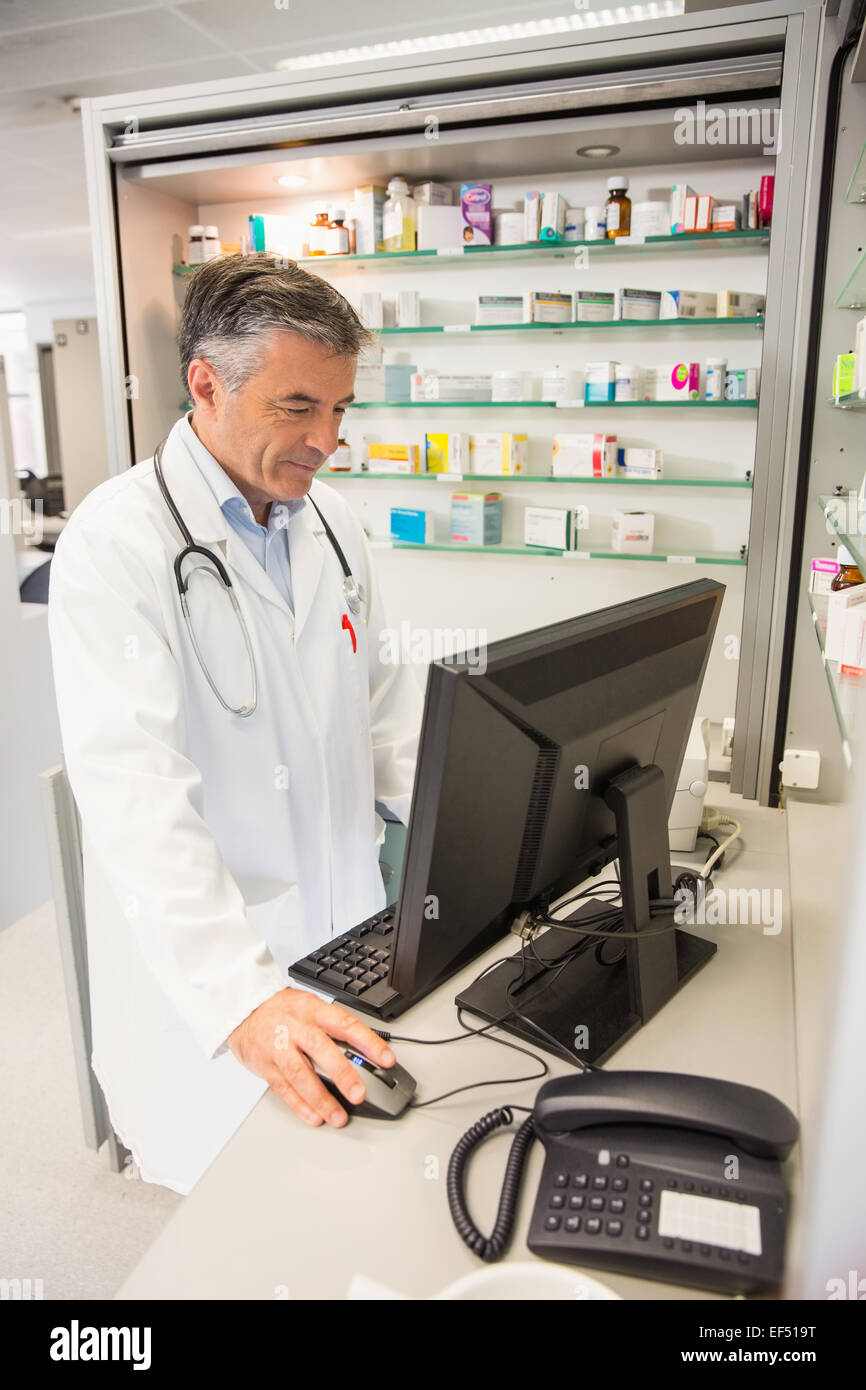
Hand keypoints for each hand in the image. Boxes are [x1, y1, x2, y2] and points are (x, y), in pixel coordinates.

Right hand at [226, 987, 394, 1127]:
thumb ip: (333, 1028)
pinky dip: (299, 1105)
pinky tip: (314, 1117)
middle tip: (359, 1094)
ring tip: (338, 1117)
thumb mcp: (310, 1006)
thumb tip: (366, 1053)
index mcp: (312, 1009)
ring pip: (301, 1075)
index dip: (368, 1042)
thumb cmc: (282, 1010)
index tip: (387, 1059)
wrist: (242, 1007)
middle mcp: (295, 1027)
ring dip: (321, 1099)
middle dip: (342, 1074)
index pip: (345, 1024)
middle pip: (321, 1050)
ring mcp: (278, 1047)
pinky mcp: (264, 1065)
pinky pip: (283, 1089)